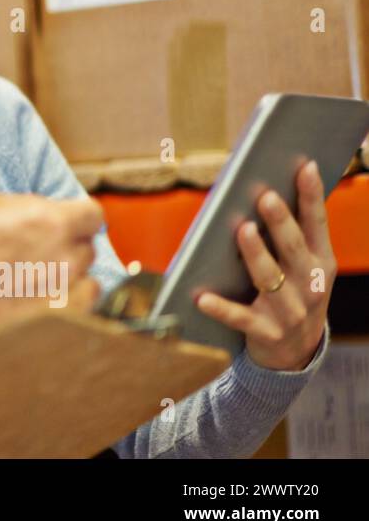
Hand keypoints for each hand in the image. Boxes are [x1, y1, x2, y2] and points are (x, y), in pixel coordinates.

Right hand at [0, 192, 103, 331]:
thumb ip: (27, 206)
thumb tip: (44, 211)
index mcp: (50, 220)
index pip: (93, 214)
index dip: (78, 217)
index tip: (68, 222)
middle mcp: (65, 253)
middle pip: (87, 243)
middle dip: (67, 243)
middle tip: (38, 249)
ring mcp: (65, 286)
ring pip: (85, 270)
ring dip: (67, 268)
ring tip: (35, 273)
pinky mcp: (60, 313)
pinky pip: (88, 297)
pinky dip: (75, 294)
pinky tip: (51, 291)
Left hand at [196, 161, 335, 370]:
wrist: (295, 354)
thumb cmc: (294, 295)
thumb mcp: (306, 268)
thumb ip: (293, 236)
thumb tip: (269, 190)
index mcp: (320, 263)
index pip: (317, 224)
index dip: (312, 195)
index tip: (304, 167)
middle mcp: (310, 286)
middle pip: (293, 248)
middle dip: (280, 222)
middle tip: (265, 196)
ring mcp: (288, 311)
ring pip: (269, 279)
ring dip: (255, 254)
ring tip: (242, 230)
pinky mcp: (265, 332)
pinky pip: (239, 318)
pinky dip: (220, 308)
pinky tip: (201, 297)